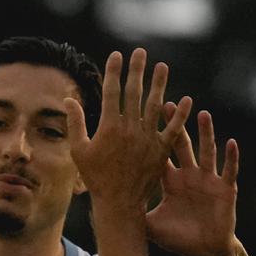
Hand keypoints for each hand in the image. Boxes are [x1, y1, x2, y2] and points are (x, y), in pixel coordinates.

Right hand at [64, 48, 192, 214]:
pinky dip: (180, 115)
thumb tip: (69, 99)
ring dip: (159, 84)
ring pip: (155, 105)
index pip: (111, 91)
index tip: (116, 55)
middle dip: (137, 70)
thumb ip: (75, 123)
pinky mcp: (161, 150)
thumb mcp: (79, 151)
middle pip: (134, 92)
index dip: (113, 71)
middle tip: (141, 52)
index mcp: (109, 127)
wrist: (120, 203)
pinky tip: (186, 100)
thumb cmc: (96, 178)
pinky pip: (173, 129)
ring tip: (162, 67)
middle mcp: (130, 129)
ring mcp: (148, 138)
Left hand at [146, 109, 240, 255]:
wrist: (205, 252)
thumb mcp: (151, 225)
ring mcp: (208, 180)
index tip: (141, 119)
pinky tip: (231, 143)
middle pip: (181, 145)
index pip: (160, 153)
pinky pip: (229, 170)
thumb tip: (103, 211)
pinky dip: (231, 157)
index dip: (153, 137)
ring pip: (206, 151)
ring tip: (202, 114)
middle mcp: (189, 175)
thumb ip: (132, 214)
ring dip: (206, 133)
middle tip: (167, 103)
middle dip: (175, 125)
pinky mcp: (225, 189)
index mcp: (171, 181)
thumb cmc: (178, 239)